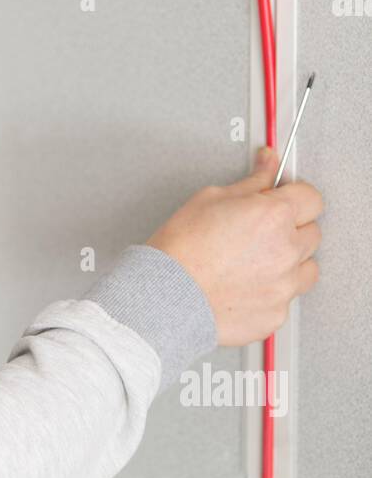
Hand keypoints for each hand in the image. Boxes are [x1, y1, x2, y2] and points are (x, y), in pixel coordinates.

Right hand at [145, 147, 322, 345]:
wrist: (165, 295)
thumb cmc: (181, 249)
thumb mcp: (211, 199)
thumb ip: (252, 182)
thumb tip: (268, 164)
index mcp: (274, 215)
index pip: (311, 197)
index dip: (295, 196)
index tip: (282, 200)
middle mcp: (286, 250)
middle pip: (312, 232)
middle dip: (291, 229)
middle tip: (260, 232)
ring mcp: (284, 285)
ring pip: (306, 268)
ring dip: (289, 262)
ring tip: (256, 262)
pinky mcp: (276, 313)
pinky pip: (286, 298)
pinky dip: (272, 292)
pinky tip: (246, 285)